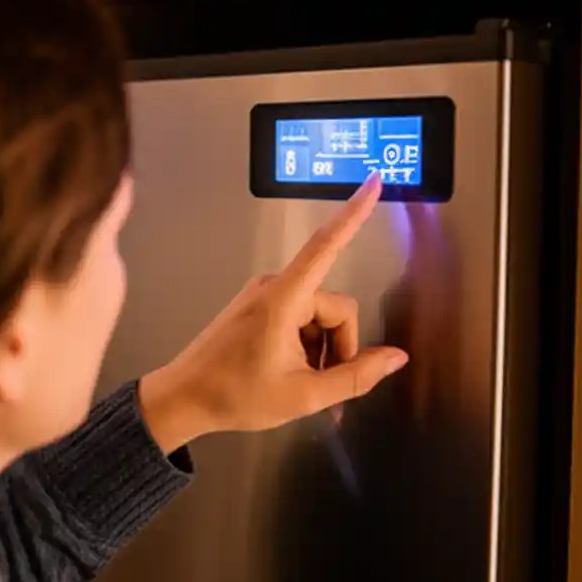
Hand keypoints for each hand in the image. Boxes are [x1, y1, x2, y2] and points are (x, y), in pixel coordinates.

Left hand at [139, 174, 409, 454]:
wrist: (184, 399)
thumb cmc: (236, 396)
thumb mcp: (305, 396)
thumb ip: (356, 376)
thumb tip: (397, 357)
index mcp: (283, 299)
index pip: (327, 246)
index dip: (355, 214)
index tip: (374, 182)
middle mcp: (274, 286)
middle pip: (334, 307)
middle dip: (338, 347)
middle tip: (325, 387)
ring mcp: (264, 293)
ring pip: (319, 315)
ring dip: (322, 350)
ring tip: (304, 385)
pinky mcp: (259, 304)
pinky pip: (300, 317)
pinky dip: (306, 346)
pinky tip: (293, 374)